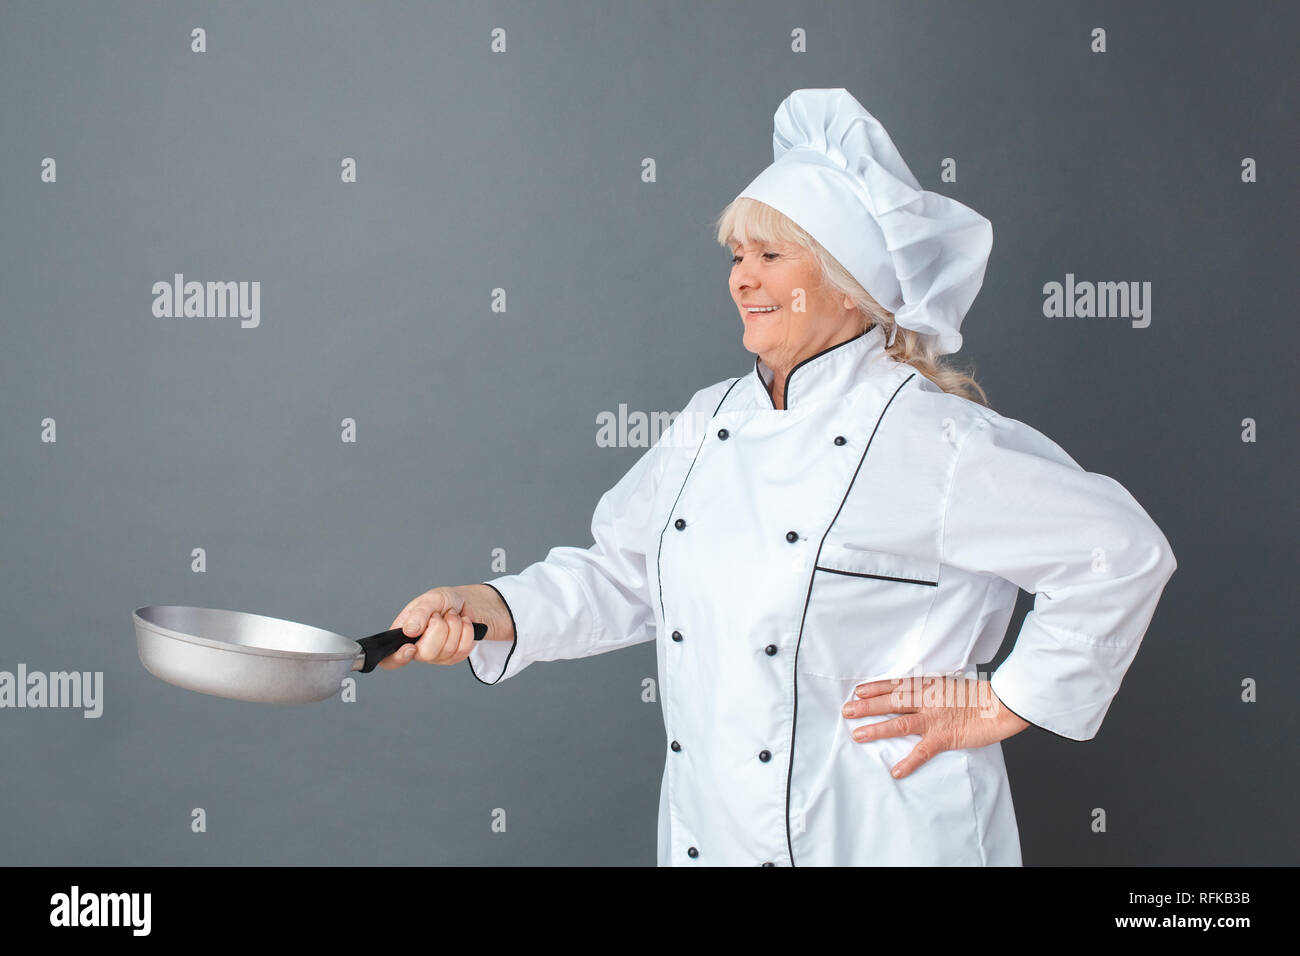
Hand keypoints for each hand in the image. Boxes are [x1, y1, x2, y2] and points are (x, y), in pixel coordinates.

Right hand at [380, 584, 513, 669]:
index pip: (390, 659)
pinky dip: (467, 632)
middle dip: (439, 629)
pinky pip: (462, 651)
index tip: (411, 648)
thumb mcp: (431, 598)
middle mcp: (418, 648)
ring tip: (453, 616)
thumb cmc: (447, 600)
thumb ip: (419, 612)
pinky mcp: (454, 657)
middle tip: (441, 616)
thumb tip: (409, 630)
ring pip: (446, 652)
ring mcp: (437, 656)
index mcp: (404, 634)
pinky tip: (463, 624)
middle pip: (425, 654)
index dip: (397, 658)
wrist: (471, 604)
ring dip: (455, 627)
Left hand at [841, 676, 1030, 779]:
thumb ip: (932, 692)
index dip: (875, 688)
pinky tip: (896, 771)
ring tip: (858, 735)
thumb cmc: (978, 696)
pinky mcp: (944, 737)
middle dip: (866, 707)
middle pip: (890, 702)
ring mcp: (934, 718)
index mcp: (928, 686)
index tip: (858, 691)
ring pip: (899, 723)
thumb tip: (915, 696)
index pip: (896, 685)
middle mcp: (927, 700)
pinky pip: (922, 751)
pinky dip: (908, 762)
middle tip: (846, 711)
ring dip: (877, 729)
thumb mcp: (950, 687)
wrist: (1001, 704)